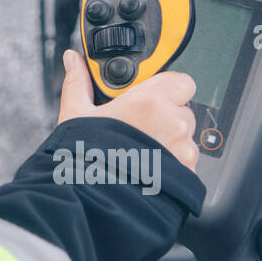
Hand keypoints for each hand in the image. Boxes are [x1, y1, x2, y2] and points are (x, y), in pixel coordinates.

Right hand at [57, 49, 199, 170]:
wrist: (95, 200)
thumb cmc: (87, 158)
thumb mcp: (76, 114)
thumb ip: (79, 82)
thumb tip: (74, 60)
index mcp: (151, 101)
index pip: (181, 81)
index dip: (166, 86)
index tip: (149, 94)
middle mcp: (173, 123)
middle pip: (182, 109)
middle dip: (164, 114)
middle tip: (137, 125)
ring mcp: (183, 151)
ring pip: (185, 137)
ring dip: (170, 140)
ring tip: (140, 150)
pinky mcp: (187, 174)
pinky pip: (186, 161)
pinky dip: (172, 163)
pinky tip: (147, 167)